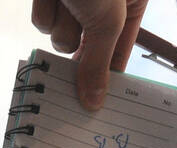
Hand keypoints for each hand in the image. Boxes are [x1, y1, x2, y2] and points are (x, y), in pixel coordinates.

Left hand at [31, 0, 148, 108]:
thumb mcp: (107, 21)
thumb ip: (99, 62)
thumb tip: (94, 102)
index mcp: (131, 5)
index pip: (120, 52)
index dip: (108, 79)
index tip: (98, 108)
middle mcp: (104, 6)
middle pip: (87, 52)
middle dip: (79, 64)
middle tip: (70, 99)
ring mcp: (75, 3)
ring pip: (62, 39)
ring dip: (63, 26)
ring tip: (70, 5)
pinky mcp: (50, 0)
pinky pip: (45, 22)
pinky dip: (46, 12)